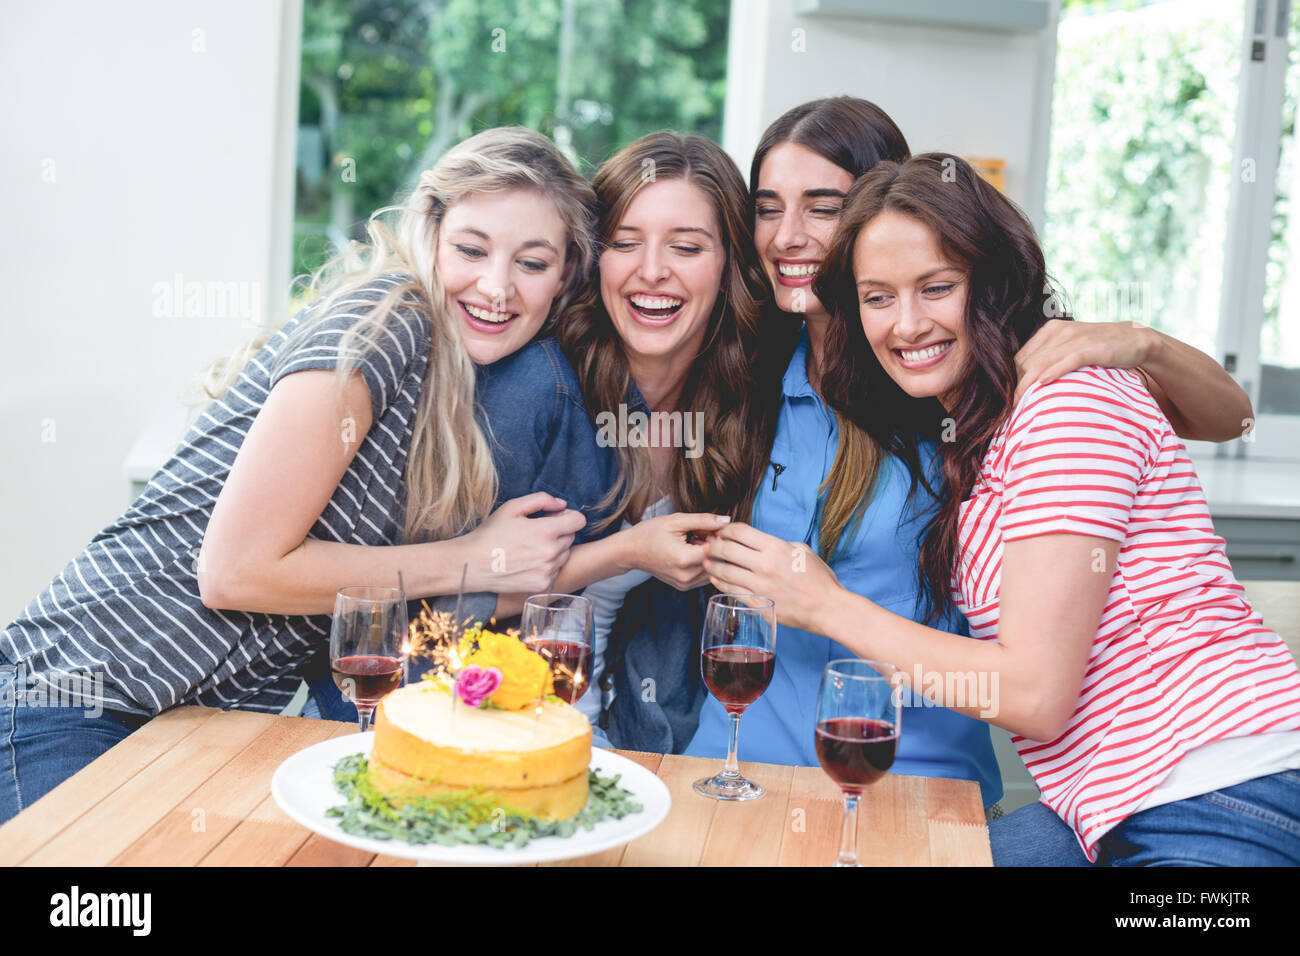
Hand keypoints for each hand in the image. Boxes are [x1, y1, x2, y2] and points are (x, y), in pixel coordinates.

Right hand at [462, 492, 586, 593]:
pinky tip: (528, 562)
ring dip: (554, 549)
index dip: (568, 516)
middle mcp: (550, 553)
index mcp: (545, 531)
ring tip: (531, 548)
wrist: (472, 564)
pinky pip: (555, 571)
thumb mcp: (512, 507)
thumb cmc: (490, 534)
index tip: (555, 518)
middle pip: (571, 537)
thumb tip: (562, 504)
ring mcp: (547, 571)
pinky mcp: (541, 585)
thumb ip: (541, 500)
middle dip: (559, 532)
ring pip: (564, 555)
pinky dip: (547, 565)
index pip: (578, 521)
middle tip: (536, 532)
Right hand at [623, 512, 731, 589]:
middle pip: (716, 560)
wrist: (629, 551)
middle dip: (714, 545)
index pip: (717, 549)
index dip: (716, 536)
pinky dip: (703, 563)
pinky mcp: (684, 586)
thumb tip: (726, 520)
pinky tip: (691, 552)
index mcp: (685, 559)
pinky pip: (703, 576)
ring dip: (709, 555)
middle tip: (700, 533)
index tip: (708, 527)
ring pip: (712, 569)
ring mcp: (685, 584)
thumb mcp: (676, 521)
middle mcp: (686, 576)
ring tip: (694, 542)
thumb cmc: (649, 533)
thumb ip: (703, 520)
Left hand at [702, 522, 841, 632]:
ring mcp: (760, 586)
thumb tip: (763, 543)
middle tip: (708, 546)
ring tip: (706, 562)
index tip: (722, 532)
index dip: (726, 530)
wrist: (827, 608)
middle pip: (727, 549)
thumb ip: (780, 544)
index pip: (740, 532)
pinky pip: (732, 592)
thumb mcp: (803, 551)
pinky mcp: (758, 603)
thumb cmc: (819, 579)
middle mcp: (764, 565)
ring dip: (711, 565)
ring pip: (725, 572)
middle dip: (713, 546)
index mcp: (776, 547)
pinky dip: (720, 584)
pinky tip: (715, 580)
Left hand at [1014, 319, 1153, 404]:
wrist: (1136, 339)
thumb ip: (1050, 357)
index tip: (1008, 399)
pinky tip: (1043, 383)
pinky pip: (1068, 360)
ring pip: (1042, 362)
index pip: (1020, 357)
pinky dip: (1054, 371)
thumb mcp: (1070, 348)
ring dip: (1027, 385)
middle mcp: (1059, 331)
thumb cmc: (1099, 348)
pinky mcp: (1092, 348)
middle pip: (1027, 362)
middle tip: (1011, 408)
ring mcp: (1076, 338)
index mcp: (1050, 330)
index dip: (1012, 380)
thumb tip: (1027, 382)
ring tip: (1018, 404)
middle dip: (1016, 386)